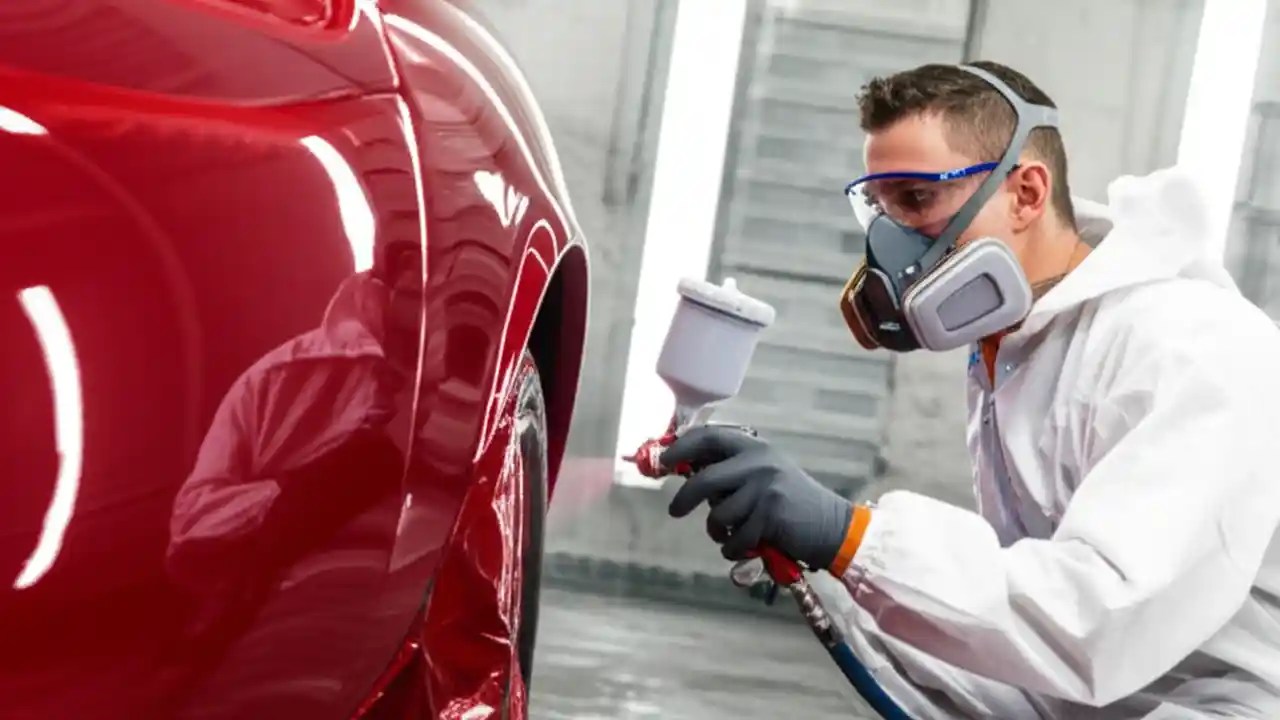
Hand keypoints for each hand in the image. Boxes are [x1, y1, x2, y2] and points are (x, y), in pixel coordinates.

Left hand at [661, 425, 852, 568]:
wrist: (832, 527)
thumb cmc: (791, 503)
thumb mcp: (764, 475)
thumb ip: (731, 471)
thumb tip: (685, 471)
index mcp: (755, 448)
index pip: (709, 438)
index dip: (681, 447)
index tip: (662, 460)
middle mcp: (759, 462)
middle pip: (704, 479)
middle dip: (684, 499)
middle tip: (674, 511)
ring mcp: (765, 488)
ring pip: (717, 515)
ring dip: (719, 532)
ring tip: (737, 533)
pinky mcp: (769, 516)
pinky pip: (733, 539)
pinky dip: (735, 549)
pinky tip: (752, 545)